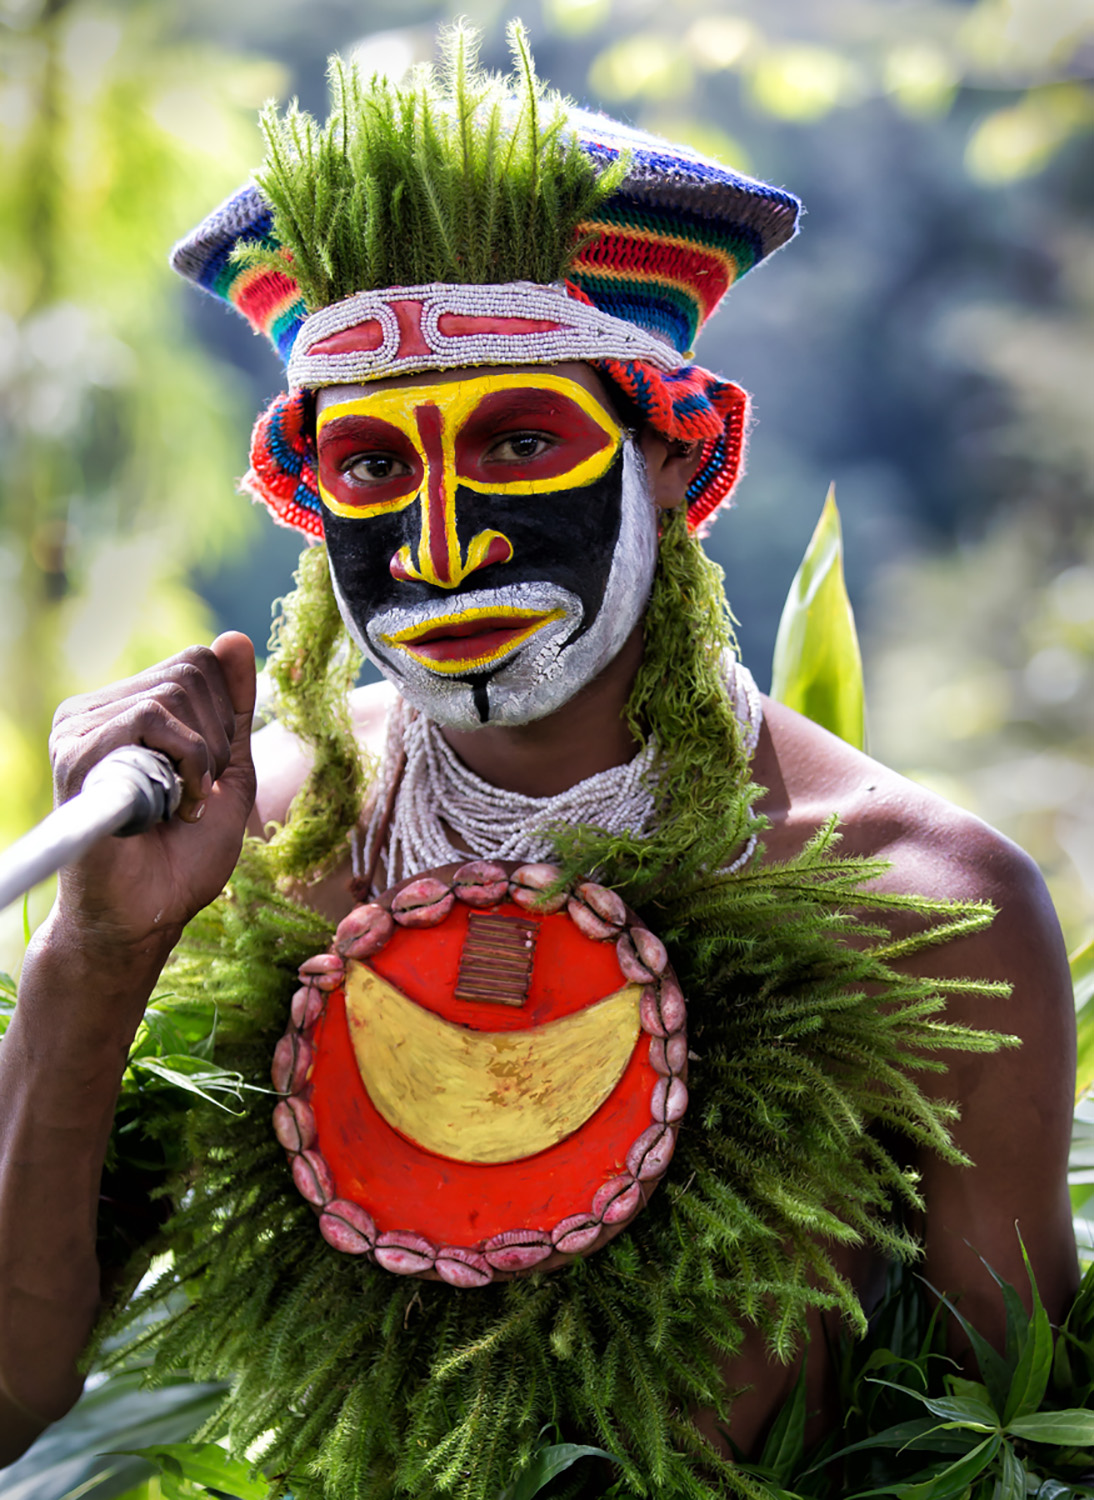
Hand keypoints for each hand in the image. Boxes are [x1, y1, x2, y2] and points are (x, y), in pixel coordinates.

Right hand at [48, 633, 256, 954]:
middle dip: (217, 738)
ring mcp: (80, 729)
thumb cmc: (183, 855)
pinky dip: (186, 764)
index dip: (225, 716)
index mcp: (125, 709)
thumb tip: (236, 639)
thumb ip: (234, 708)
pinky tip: (173, 808)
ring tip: (179, 807)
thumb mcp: (228, 770)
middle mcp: (94, 711)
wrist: (146, 916)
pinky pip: (152, 717)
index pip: (198, 661)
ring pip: (176, 692)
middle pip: (192, 670)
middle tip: (193, 795)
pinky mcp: (77, 752)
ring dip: (202, 760)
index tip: (208, 777)